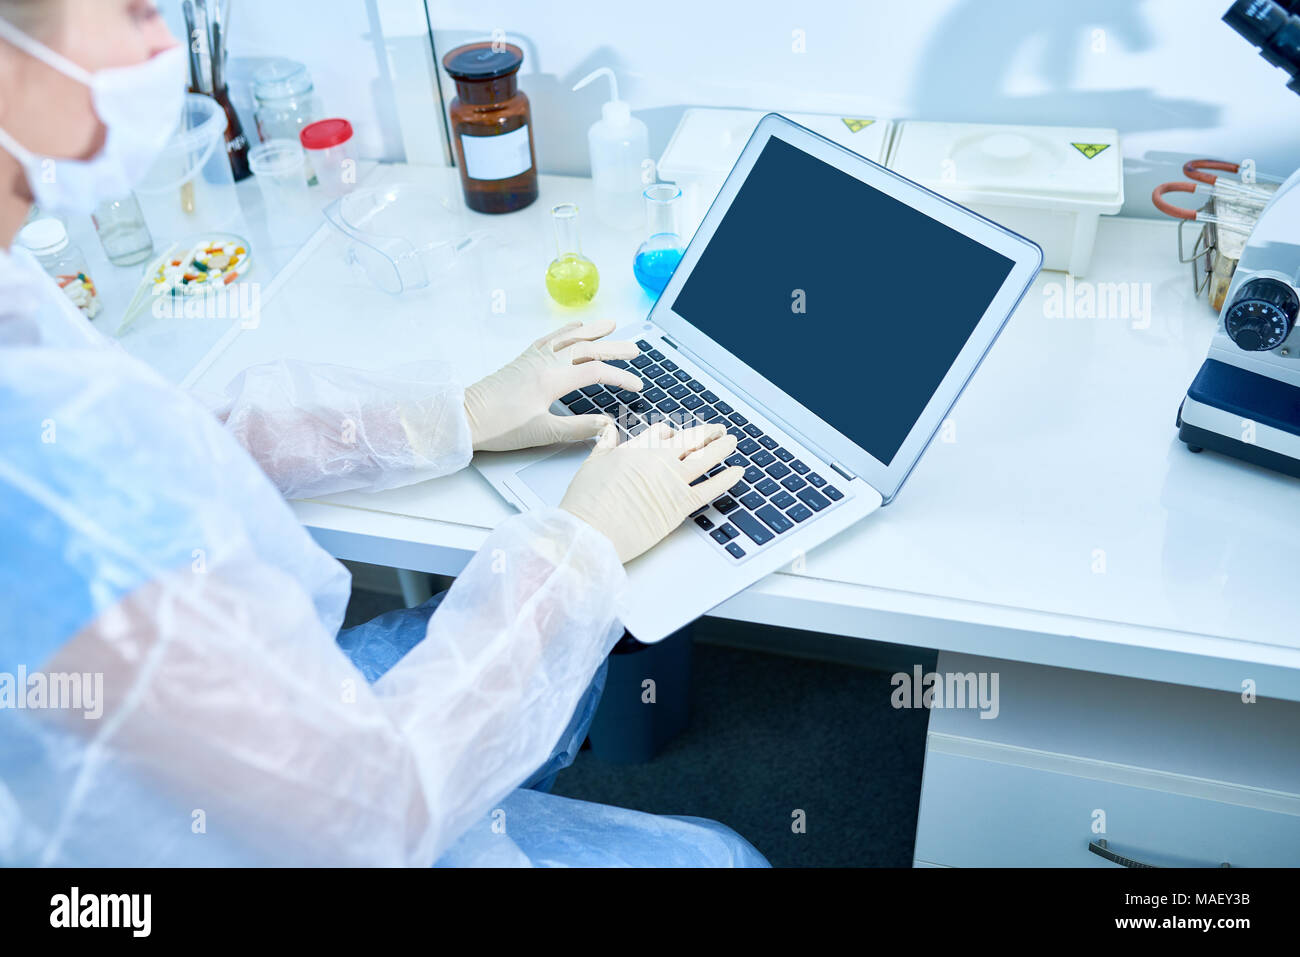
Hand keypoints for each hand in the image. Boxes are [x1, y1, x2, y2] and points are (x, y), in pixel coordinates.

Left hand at [464, 319, 641, 451]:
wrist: (466, 417)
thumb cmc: (501, 426)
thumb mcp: (543, 432)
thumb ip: (578, 428)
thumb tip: (606, 425)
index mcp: (553, 379)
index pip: (596, 371)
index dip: (620, 377)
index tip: (637, 385)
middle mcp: (545, 362)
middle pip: (587, 348)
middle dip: (614, 347)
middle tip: (635, 349)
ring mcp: (533, 357)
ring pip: (569, 337)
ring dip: (592, 330)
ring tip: (611, 324)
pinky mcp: (523, 359)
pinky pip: (550, 337)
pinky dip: (566, 330)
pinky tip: (574, 328)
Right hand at [560, 421, 742, 562]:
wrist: (591, 532)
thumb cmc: (586, 504)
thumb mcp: (591, 465)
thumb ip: (604, 445)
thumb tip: (608, 429)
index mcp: (635, 449)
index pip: (661, 432)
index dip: (673, 432)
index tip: (678, 433)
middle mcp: (657, 460)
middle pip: (689, 440)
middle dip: (706, 433)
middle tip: (717, 430)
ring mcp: (672, 481)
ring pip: (705, 458)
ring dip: (721, 447)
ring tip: (731, 441)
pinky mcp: (680, 505)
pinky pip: (710, 488)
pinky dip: (726, 478)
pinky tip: (738, 471)